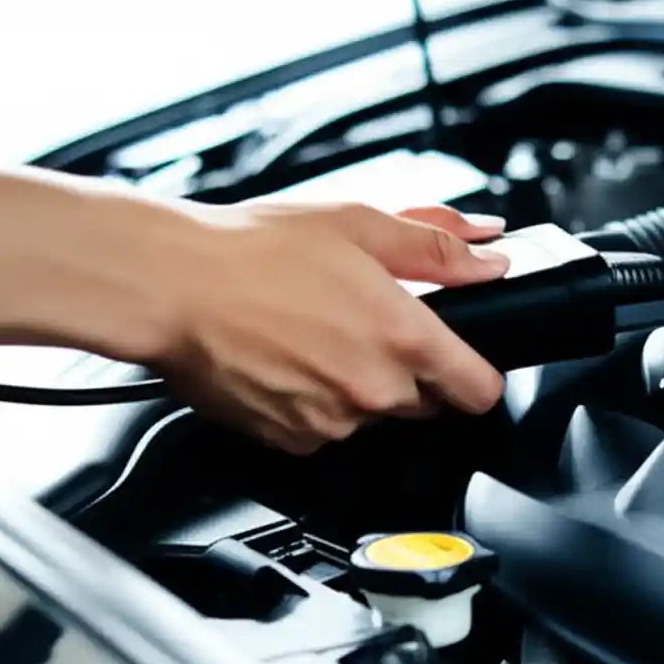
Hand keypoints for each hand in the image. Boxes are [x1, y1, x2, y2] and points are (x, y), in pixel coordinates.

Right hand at [148, 200, 510, 453]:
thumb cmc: (256, 250)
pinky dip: (317, 402)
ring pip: (373, 415)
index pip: (481, 390)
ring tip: (316, 332)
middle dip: (410, 369)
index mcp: (405, 339)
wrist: (173, 287)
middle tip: (366, 321)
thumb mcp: (360, 223)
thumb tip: (490, 259)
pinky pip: (326, 428)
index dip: (478, 373)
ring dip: (360, 384)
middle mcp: (375, 391)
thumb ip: (438, 247)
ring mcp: (332, 422)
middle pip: (427, 401)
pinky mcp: (290, 440)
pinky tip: (288, 358)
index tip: (464, 361)